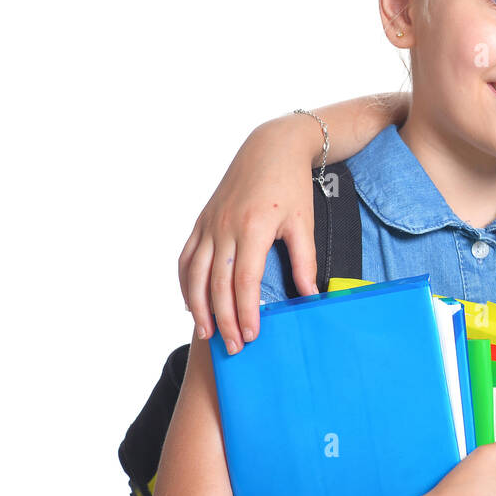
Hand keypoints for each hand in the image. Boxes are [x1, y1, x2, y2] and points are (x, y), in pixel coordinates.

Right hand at [178, 118, 320, 353]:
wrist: (270, 148)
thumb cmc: (291, 186)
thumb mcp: (304, 223)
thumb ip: (305, 261)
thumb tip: (310, 297)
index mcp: (253, 228)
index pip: (245, 281)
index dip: (246, 312)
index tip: (253, 336)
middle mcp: (225, 227)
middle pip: (217, 284)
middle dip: (225, 319)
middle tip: (235, 348)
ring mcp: (209, 224)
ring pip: (195, 274)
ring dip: (198, 307)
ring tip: (208, 334)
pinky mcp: (201, 221)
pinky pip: (186, 257)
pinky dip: (186, 283)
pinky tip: (192, 302)